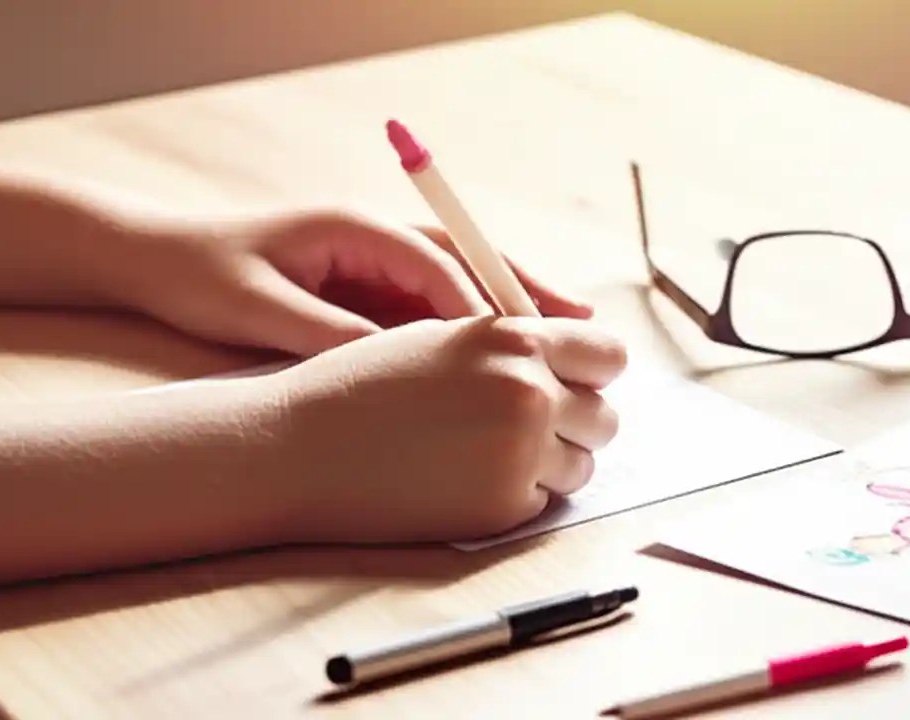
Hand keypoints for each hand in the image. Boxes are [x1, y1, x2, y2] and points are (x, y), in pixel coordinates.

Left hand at [115, 208, 592, 355]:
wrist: (155, 259)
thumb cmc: (200, 274)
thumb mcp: (257, 310)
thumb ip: (326, 335)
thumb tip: (394, 368)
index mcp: (351, 228)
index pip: (434, 262)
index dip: (480, 303)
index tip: (518, 344)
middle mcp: (372, 238)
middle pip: (467, 258)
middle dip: (524, 291)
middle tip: (584, 323)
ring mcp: (372, 262)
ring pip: (457, 282)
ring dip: (508, 309)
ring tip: (567, 338)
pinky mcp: (365, 288)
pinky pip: (430, 307)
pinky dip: (468, 330)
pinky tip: (499, 362)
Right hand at [255, 315, 626, 542]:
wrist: (299, 447)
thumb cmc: (359, 386)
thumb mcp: (441, 337)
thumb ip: (510, 345)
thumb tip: (571, 360)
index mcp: (517, 341)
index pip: (609, 356)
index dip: (591, 373)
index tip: (571, 385)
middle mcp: (530, 394)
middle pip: (605, 417)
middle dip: (573, 424)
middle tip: (520, 428)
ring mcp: (520, 455)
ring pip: (581, 467)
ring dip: (548, 465)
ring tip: (483, 456)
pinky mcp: (502, 509)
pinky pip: (541, 504)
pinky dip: (514, 498)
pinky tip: (460, 482)